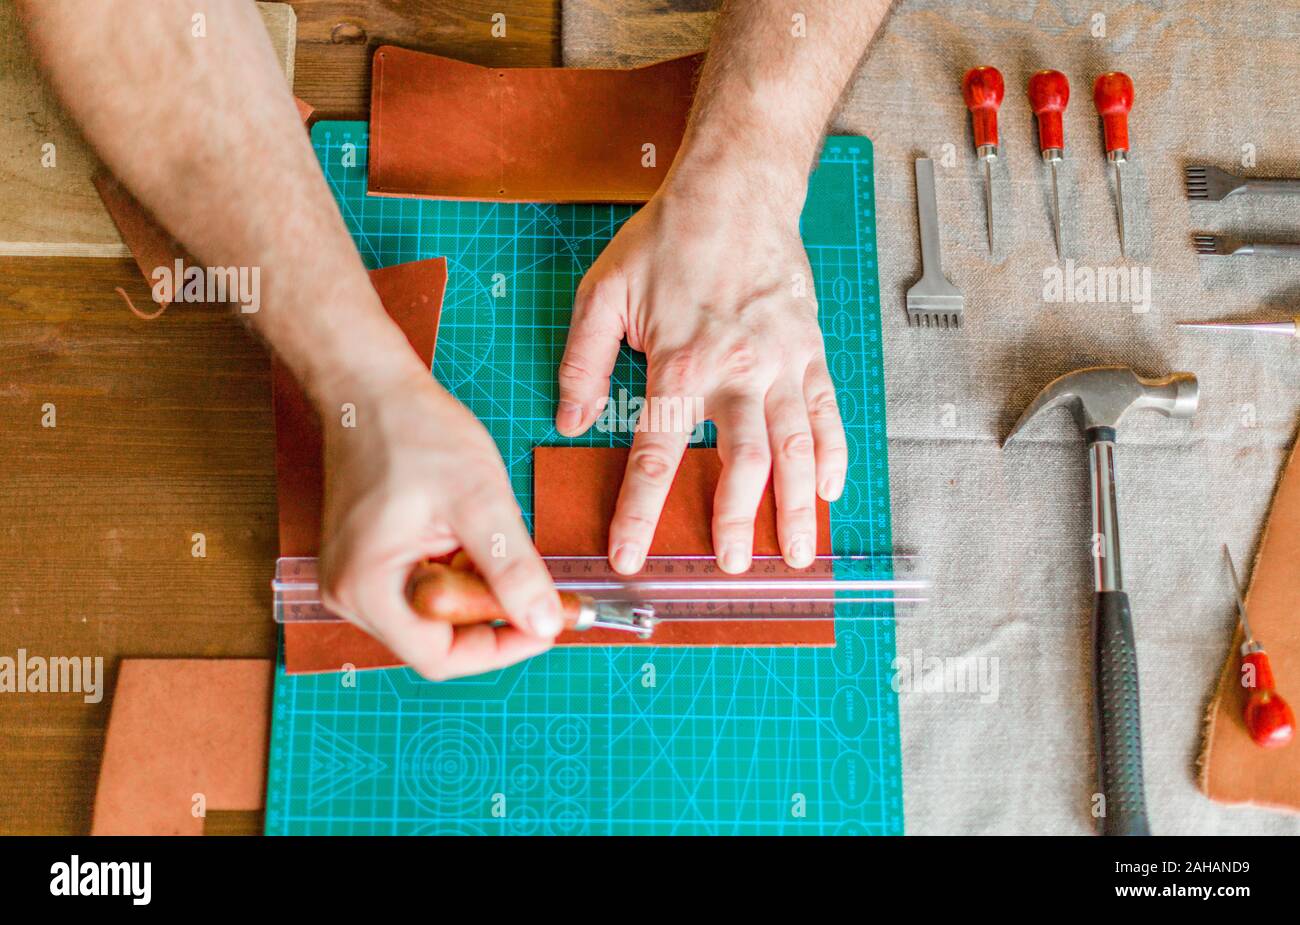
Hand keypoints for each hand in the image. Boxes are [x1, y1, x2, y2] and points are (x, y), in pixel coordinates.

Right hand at [317, 361, 561, 679]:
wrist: (370, 388)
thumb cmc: (415, 432)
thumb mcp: (480, 501)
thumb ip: (513, 569)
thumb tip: (546, 623)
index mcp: (367, 589)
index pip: (442, 657)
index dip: (502, 647)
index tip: (547, 623)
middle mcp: (349, 595)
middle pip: (437, 640)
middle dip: (491, 614)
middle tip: (535, 581)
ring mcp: (355, 580)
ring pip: (434, 616)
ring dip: (476, 590)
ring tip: (491, 536)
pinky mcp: (367, 563)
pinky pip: (423, 589)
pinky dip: (458, 572)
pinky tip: (467, 532)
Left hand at [555, 172, 846, 574]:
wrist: (735, 190)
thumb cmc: (668, 239)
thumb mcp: (603, 292)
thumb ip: (584, 361)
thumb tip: (569, 421)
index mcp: (679, 364)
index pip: (656, 457)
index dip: (640, 514)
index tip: (631, 555)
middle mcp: (736, 372)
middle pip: (740, 464)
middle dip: (734, 521)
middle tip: (731, 565)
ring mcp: (782, 363)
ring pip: (794, 447)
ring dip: (795, 505)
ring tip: (795, 551)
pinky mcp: (810, 351)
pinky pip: (827, 411)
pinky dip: (833, 454)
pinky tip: (830, 491)